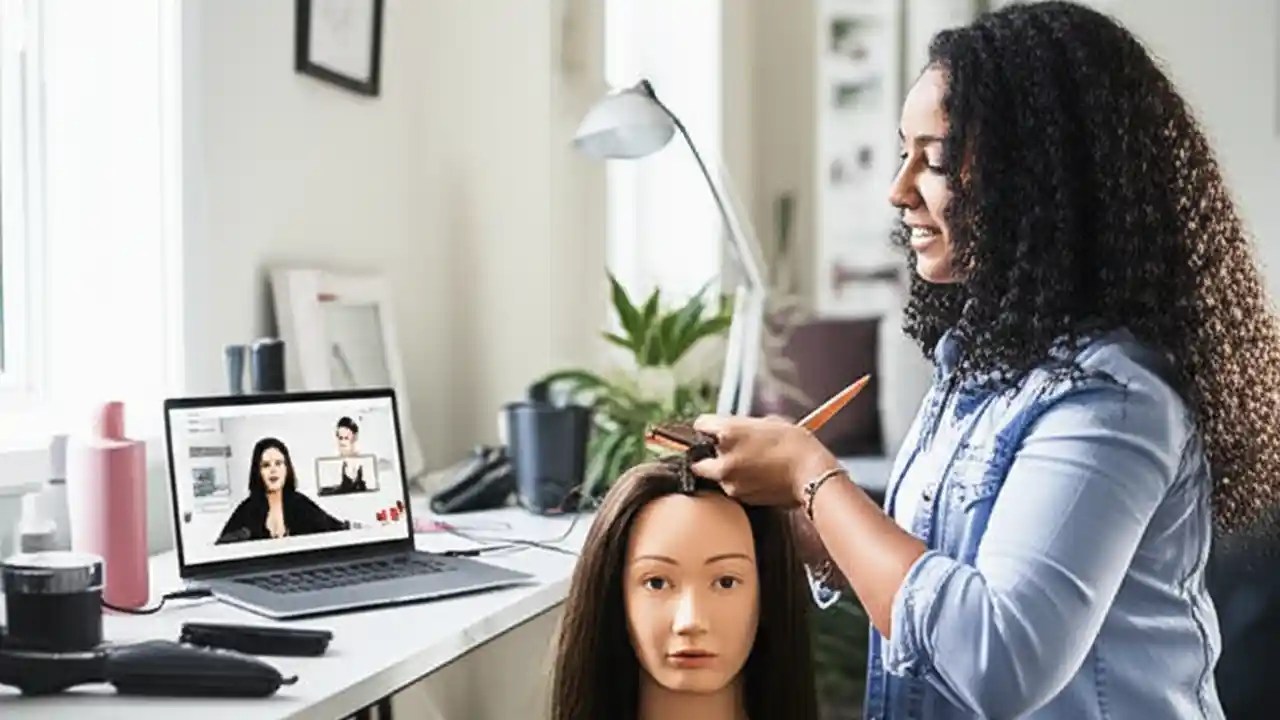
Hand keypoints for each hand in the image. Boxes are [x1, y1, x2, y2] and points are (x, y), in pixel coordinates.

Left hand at [690, 414, 842, 507]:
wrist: (811, 474)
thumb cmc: (795, 444)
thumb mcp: (766, 422)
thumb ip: (741, 426)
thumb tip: (731, 432)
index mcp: (727, 433)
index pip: (699, 425)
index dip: (707, 427)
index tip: (712, 430)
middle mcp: (723, 458)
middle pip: (698, 456)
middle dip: (708, 454)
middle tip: (727, 451)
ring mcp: (729, 481)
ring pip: (715, 474)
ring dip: (724, 470)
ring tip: (750, 464)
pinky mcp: (740, 496)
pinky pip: (731, 487)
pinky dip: (738, 482)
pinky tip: (758, 476)